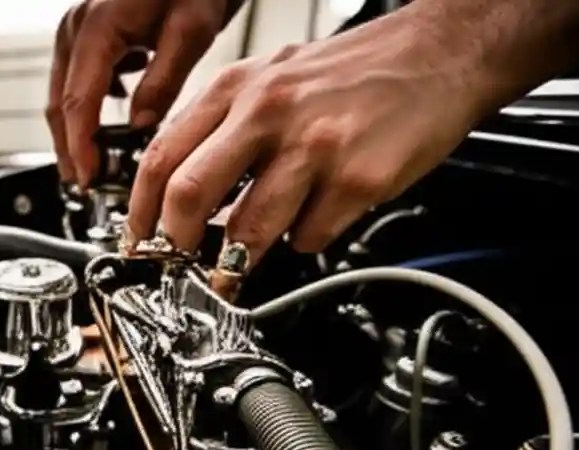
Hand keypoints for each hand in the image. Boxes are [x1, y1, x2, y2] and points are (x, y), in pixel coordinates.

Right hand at [47, 0, 237, 185]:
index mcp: (96, 27)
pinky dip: (89, 105)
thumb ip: (164, 81)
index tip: (88, 178)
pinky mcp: (84, 32)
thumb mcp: (192, 30)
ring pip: (64, 93)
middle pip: (60, 103)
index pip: (78, 102)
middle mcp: (75, 28)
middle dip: (71, 148)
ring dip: (78, 130)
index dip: (80, 147)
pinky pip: (76, 78)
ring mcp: (75, 29)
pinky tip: (115, 120)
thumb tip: (142, 125)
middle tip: (87, 183)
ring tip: (97, 162)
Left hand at [127, 8, 488, 265]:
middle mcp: (268, 112)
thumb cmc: (350, 73)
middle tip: (178, 265)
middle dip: (175, 245)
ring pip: (247, 229)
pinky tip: (314, 219)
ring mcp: (314, 147)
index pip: (161, 157)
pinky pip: (309, 236)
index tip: (139, 241)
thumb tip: (178, 193)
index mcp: (237, 87)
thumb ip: (223, 130)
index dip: (140, 212)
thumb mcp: (270, 80)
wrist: (439, 53)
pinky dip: (303, 241)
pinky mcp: (357, 179)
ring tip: (237, 267)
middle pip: (189, 195)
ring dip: (236, 261)